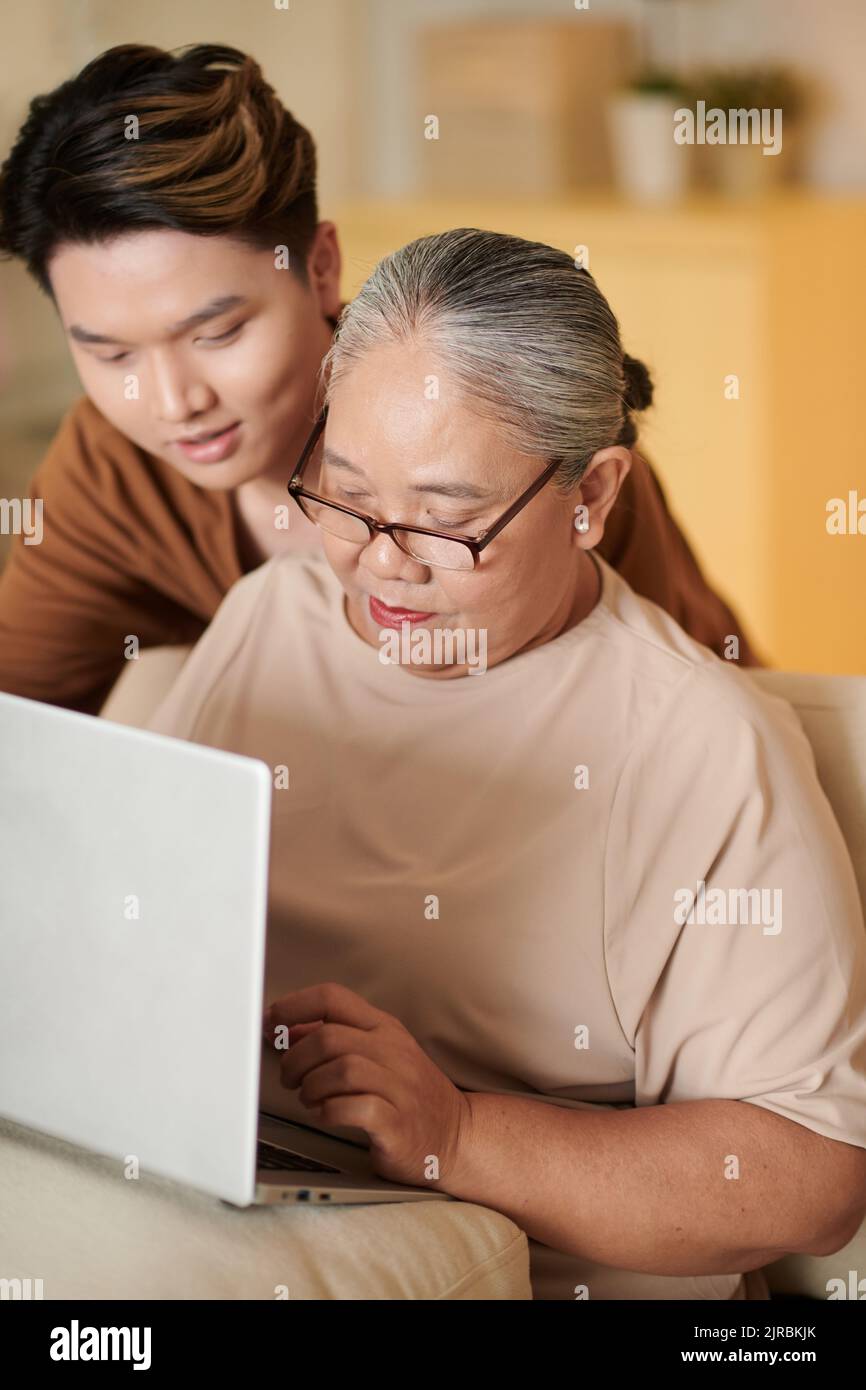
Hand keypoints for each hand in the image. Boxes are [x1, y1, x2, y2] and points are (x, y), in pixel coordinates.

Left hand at [262, 982, 470, 1189]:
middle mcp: (393, 1051)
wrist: (457, 1135)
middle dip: (296, 1058)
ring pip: (341, 1069)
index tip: (270, 1021)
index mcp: (384, 1028)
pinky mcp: (398, 1124)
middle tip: (289, 1077)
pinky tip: (325, 1115)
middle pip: (329, 1037)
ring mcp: (399, 1087)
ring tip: (308, 1098)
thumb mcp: (377, 1055)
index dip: (293, 1005)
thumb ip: (335, 1039)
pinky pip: (355, 1108)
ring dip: (311, 1086)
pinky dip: (329, 1112)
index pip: (333, 997)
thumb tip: (286, 1029)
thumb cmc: (408, 1094)